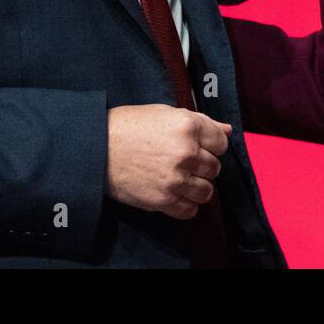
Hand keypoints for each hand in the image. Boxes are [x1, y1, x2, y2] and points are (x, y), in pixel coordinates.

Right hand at [105, 104, 231, 219]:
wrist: (96, 147)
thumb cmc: (128, 126)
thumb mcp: (164, 113)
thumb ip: (200, 122)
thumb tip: (226, 130)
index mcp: (187, 126)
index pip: (221, 142)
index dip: (211, 144)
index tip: (199, 146)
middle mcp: (186, 152)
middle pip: (215, 167)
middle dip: (202, 165)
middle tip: (184, 162)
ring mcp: (176, 178)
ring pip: (207, 191)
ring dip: (197, 187)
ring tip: (181, 179)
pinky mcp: (164, 199)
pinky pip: (190, 210)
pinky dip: (185, 204)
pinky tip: (174, 193)